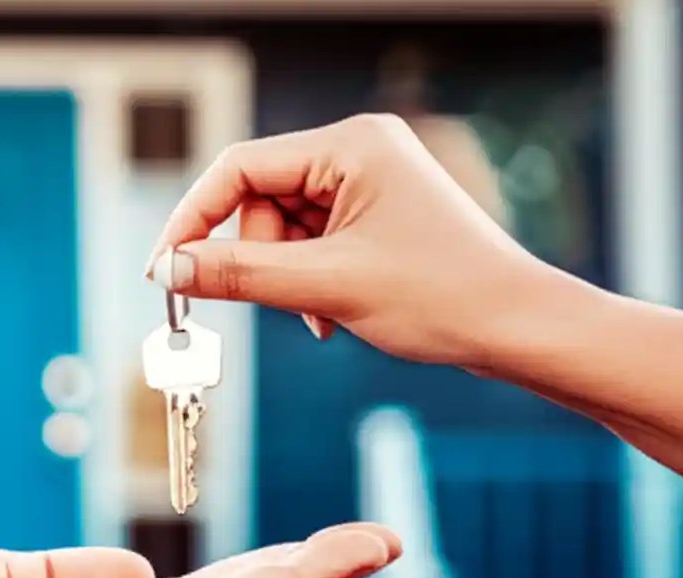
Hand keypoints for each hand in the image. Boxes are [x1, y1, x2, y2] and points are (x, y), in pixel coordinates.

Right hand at [144, 114, 554, 367]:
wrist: (517, 327)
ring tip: (323, 314)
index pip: (239, 168)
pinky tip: (334, 312)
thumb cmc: (441, 296)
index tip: (164, 270)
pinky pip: (312, 241)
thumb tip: (169, 271)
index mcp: (351, 144)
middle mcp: (358, 150)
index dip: (193, 219)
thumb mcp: (326, 286)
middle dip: (258, 259)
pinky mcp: (375, 214)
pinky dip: (308, 280)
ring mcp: (369, 182)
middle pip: (260, 201)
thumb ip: (238, 274)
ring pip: (283, 228)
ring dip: (286, 277)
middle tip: (280, 305)